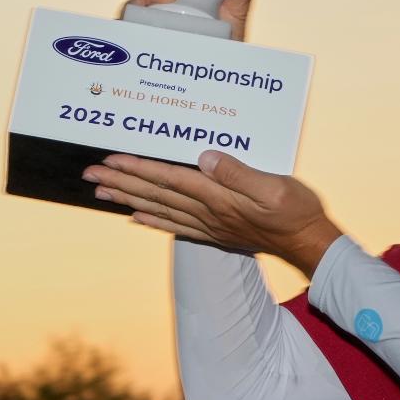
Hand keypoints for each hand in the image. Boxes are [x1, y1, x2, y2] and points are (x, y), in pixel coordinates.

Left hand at [82, 150, 342, 277]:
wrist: (309, 243)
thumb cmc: (296, 211)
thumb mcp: (275, 185)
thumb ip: (239, 172)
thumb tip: (206, 156)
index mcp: (219, 197)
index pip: (170, 178)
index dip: (138, 167)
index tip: (111, 158)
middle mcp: (208, 213)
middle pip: (156, 194)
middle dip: (121, 182)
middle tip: (90, 173)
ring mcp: (210, 225)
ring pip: (159, 209)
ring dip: (128, 199)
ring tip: (102, 192)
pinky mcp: (216, 232)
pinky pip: (176, 225)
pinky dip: (152, 219)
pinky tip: (137, 215)